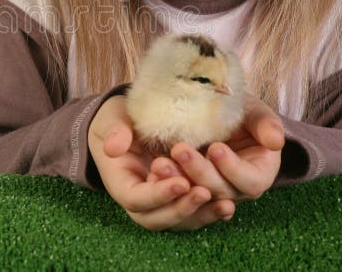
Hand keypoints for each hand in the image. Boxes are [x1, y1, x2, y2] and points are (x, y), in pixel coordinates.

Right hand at [89, 95, 232, 230]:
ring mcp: (159, 203)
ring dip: (201, 215)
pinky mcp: (176, 199)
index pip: (136, 199)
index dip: (159, 195)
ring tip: (225, 204)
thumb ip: (114, 132)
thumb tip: (114, 147)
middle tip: (204, 192)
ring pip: (179, 221)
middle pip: (158, 218)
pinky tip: (229, 205)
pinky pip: (192, 213)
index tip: (181, 182)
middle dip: (183, 208)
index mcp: (120, 183)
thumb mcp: (112, 120)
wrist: (124, 125)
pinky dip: (209, 212)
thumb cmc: (117, 122)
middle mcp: (140, 200)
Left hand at [149, 95, 283, 205]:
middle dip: (199, 171)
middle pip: (220, 190)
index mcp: (259, 174)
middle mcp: (236, 188)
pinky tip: (153, 172)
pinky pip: (178, 191)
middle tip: (180, 150)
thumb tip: (276, 142)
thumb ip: (266, 124)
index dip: (233, 168)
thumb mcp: (254, 111)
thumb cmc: (240, 110)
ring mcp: (212, 189)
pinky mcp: (190, 186)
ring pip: (196, 193)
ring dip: (178, 179)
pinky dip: (166, 183)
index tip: (215, 148)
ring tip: (161, 163)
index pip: (250, 181)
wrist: (215, 111)